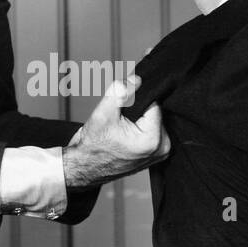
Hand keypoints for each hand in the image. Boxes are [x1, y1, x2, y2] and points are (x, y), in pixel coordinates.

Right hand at [62, 75, 170, 189]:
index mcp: (152, 139)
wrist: (86, 166)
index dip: (137, 100)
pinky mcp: (157, 155)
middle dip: (139, 110)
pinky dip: (142, 129)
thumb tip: (136, 79)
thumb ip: (121, 91)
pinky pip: (154, 132)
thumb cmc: (93, 146)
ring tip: (122, 128)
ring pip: (154, 121)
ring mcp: (161, 153)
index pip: (154, 104)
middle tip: (120, 120)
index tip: (123, 107)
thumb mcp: (103, 113)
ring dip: (140, 119)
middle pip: (156, 113)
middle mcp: (162, 148)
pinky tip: (127, 134)